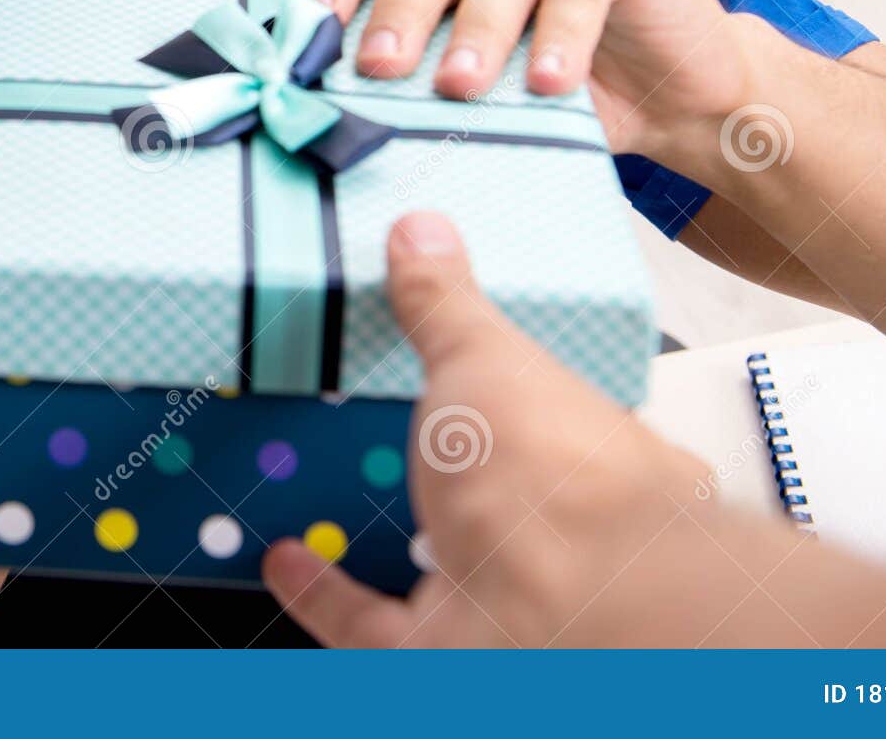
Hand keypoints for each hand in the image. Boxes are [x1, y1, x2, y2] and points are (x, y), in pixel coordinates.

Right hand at [261, 212, 728, 647]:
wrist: (554, 617)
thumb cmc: (555, 479)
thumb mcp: (487, 354)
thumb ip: (446, 302)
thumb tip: (424, 234)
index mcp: (598, 456)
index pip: (561, 415)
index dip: (518, 394)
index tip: (459, 369)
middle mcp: (560, 534)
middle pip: (496, 496)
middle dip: (446, 467)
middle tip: (376, 421)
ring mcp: (504, 595)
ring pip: (439, 564)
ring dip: (384, 529)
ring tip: (323, 478)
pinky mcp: (443, 649)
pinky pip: (372, 625)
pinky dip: (324, 592)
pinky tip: (287, 556)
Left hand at [302, 0, 751, 159]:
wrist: (676, 99)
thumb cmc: (569, 101)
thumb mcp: (490, 103)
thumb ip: (430, 100)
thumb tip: (351, 140)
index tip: (309, 42)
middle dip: (399, 17)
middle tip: (380, 69)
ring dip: (479, 29)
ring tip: (462, 87)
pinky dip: (564, 28)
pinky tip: (553, 79)